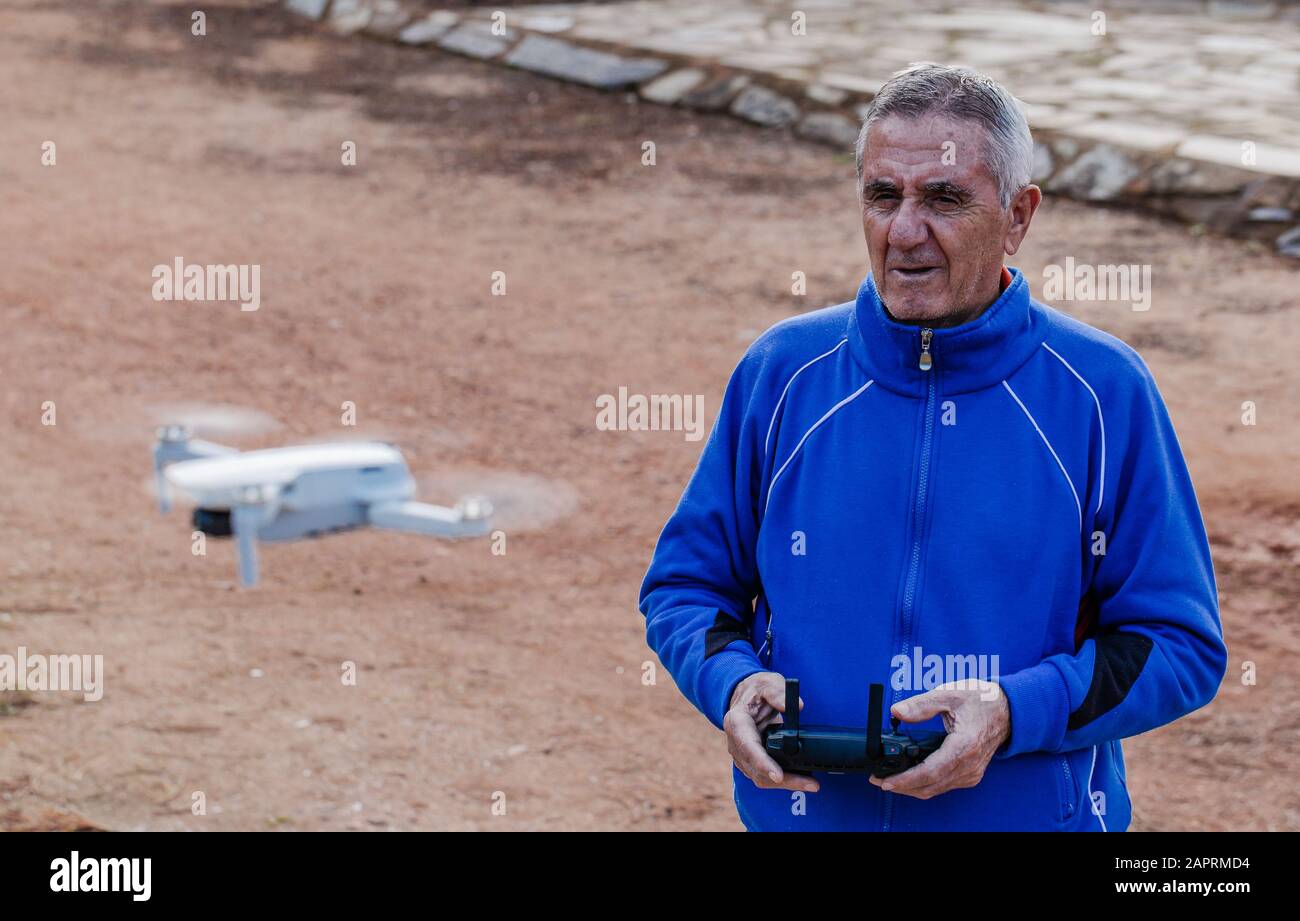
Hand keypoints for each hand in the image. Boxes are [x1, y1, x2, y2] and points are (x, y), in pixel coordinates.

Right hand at [723, 672, 819, 793]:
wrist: (745, 697)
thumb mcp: (766, 683)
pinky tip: (802, 779)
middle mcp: (736, 743)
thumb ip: (778, 693)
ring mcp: (742, 755)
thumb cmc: (756, 690)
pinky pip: (765, 776)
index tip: (778, 775)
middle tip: (811, 784)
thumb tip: (798, 706)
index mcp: (736, 723)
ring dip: (786, 784)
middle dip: (783, 780)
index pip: (748, 747)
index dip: (762, 763)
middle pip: (757, 769)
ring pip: (761, 777)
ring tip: (811, 784)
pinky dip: (783, 780)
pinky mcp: (751, 762)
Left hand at [868, 681, 1009, 799]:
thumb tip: (897, 712)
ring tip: (889, 779)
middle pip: (930, 785)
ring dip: (912, 787)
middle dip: (902, 786)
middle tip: (878, 780)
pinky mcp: (971, 774)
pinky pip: (944, 785)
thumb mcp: (949, 694)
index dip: (906, 779)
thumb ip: (921, 704)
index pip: (930, 771)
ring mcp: (971, 773)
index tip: (886, 781)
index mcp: (964, 746)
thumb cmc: (981, 700)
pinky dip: (925, 784)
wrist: (1008, 710)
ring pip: (936, 789)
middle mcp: (969, 765)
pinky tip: (910, 776)